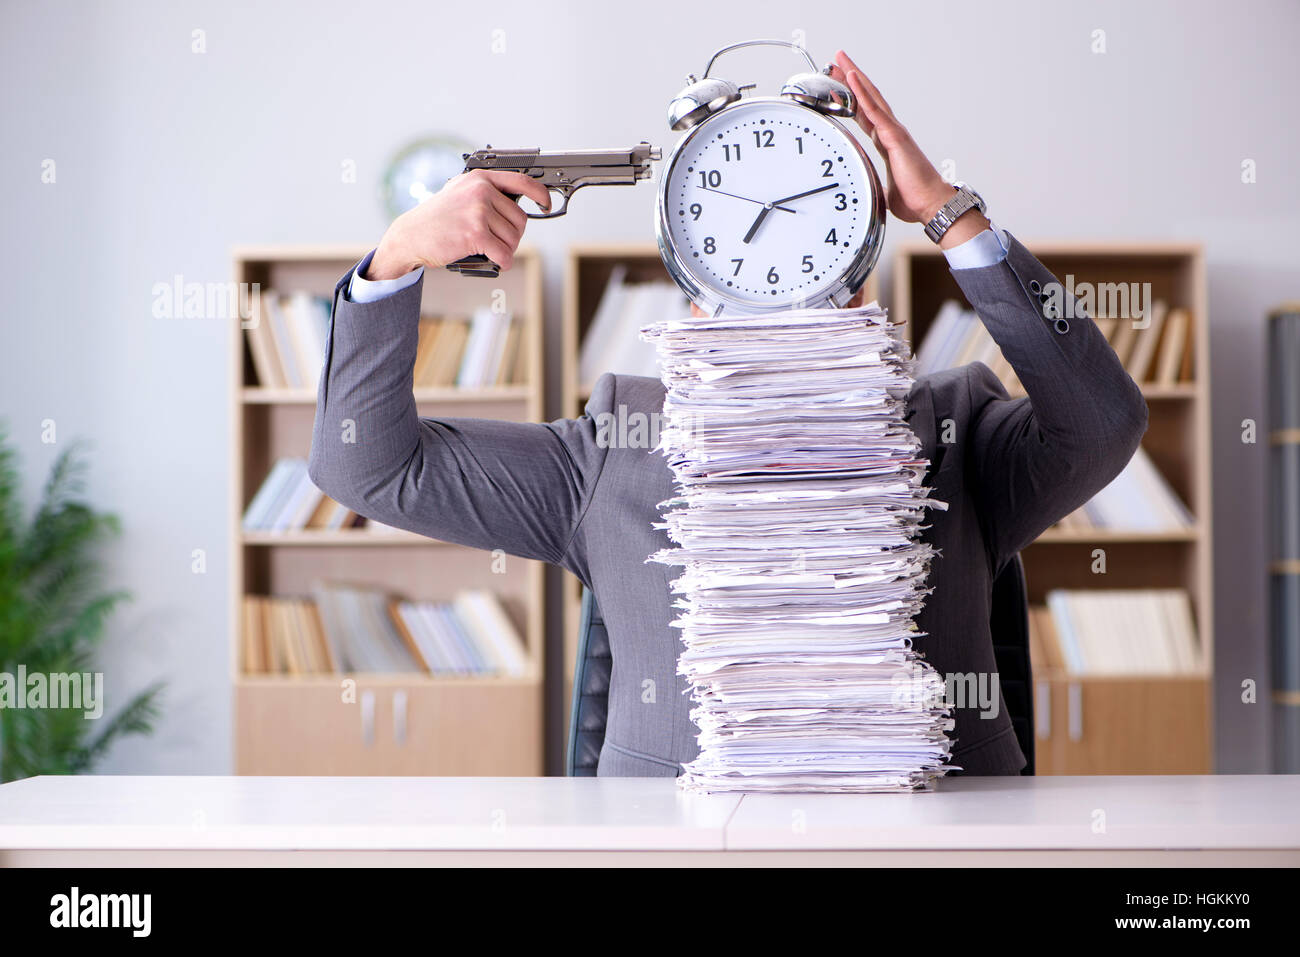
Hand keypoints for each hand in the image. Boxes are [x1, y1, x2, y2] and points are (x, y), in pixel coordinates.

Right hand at [366, 170, 551, 278]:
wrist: (411, 235)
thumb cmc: (437, 217)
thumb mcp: (459, 192)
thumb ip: (485, 191)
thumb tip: (516, 198)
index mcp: (480, 179)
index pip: (521, 181)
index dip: (539, 194)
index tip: (545, 203)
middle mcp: (481, 192)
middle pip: (520, 219)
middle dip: (514, 235)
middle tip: (499, 241)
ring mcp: (478, 212)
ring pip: (514, 238)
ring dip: (507, 249)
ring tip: (491, 250)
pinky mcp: (475, 234)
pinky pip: (504, 253)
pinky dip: (503, 261)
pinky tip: (497, 262)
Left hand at [829, 50, 988, 244]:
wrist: (930, 205)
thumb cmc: (914, 199)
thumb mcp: (884, 191)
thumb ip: (874, 183)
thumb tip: (867, 188)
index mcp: (887, 143)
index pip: (865, 114)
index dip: (852, 99)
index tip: (838, 86)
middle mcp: (890, 132)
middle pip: (867, 98)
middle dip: (851, 79)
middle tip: (836, 61)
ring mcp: (893, 132)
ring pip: (871, 97)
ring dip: (855, 77)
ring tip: (841, 60)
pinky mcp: (895, 137)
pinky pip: (875, 111)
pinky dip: (862, 93)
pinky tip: (852, 78)